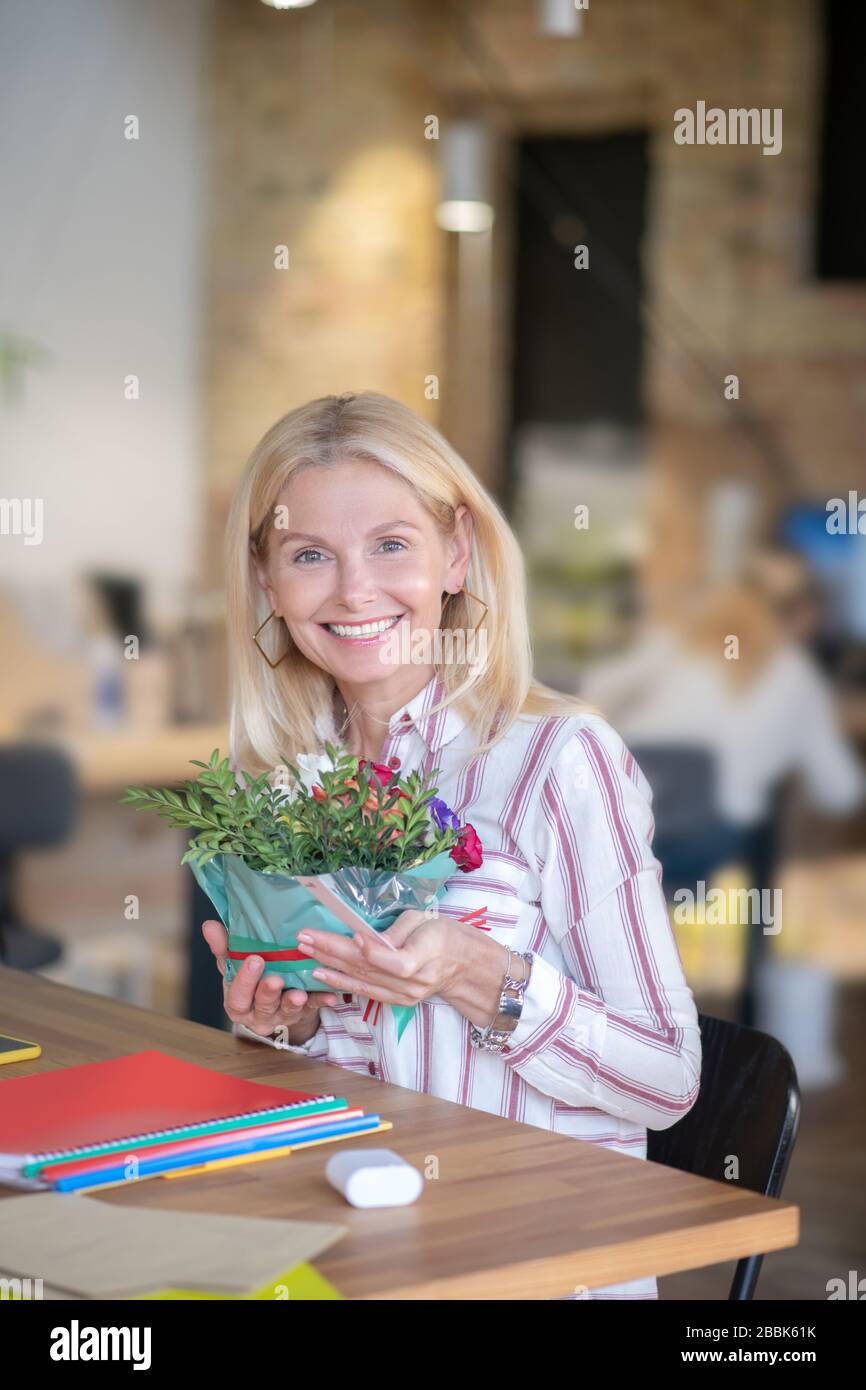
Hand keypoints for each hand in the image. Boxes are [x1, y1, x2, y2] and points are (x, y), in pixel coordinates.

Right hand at [201, 920, 337, 1039]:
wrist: (273, 1000)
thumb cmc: (250, 979)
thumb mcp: (234, 964)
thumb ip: (223, 947)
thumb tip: (209, 925)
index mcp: (238, 1001)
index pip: (237, 995)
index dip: (245, 981)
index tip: (254, 959)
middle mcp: (258, 1013)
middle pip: (261, 1005)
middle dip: (267, 992)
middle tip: (275, 979)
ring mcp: (282, 1015)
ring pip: (286, 1010)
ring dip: (292, 1001)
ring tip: (299, 993)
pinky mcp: (304, 1012)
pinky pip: (313, 1008)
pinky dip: (320, 1001)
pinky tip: (330, 996)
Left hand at [293, 910, 463, 1007]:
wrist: (461, 966)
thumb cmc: (442, 935)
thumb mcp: (425, 920)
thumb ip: (397, 930)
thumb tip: (365, 939)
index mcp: (425, 957)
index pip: (397, 962)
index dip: (373, 951)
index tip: (353, 935)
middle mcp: (413, 982)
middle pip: (368, 969)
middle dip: (332, 951)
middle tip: (304, 937)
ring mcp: (403, 995)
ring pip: (361, 980)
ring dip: (329, 965)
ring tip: (304, 951)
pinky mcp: (396, 1001)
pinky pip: (364, 991)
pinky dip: (340, 982)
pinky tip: (320, 974)